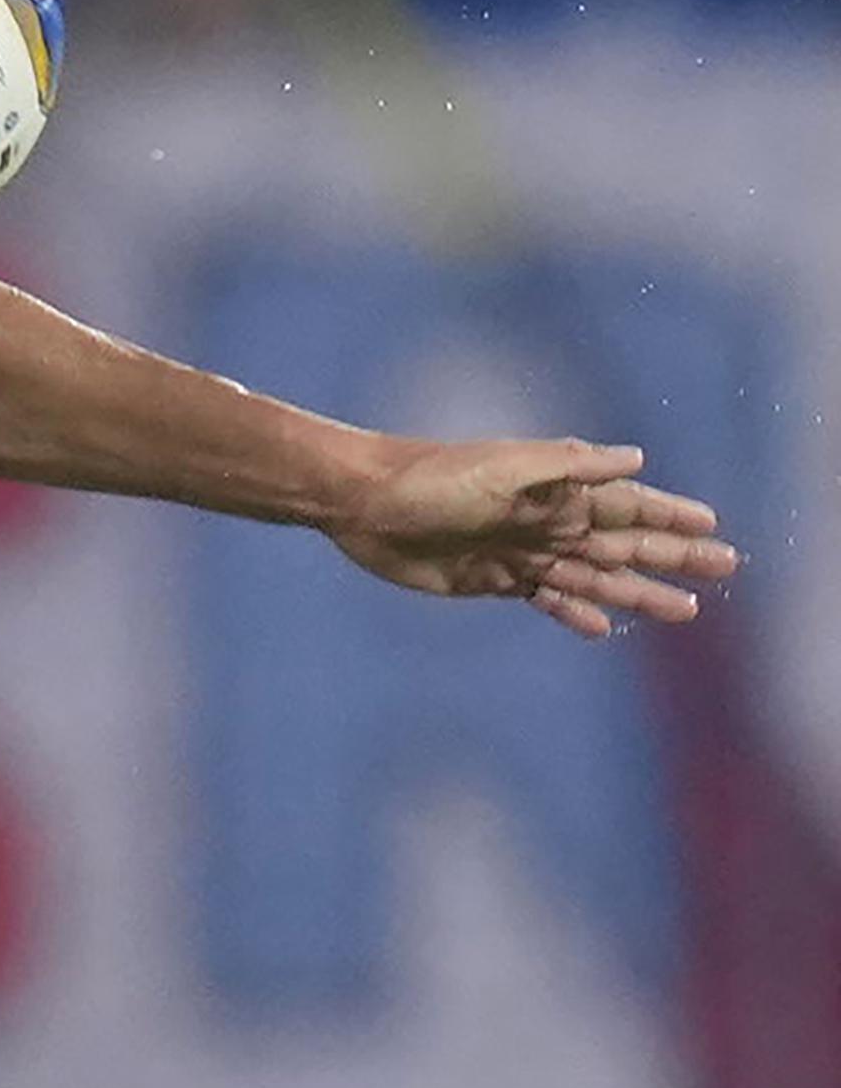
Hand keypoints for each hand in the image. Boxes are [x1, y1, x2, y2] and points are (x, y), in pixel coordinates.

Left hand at [330, 437, 737, 637]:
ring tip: (685, 611)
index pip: (625, 503)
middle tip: (725, 568)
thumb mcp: (501, 466)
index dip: (669, 514)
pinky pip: (544, 599)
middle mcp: (543, 520)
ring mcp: (519, 551)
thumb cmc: (429, 476)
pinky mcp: (489, 579)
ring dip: (637, 593)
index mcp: (552, 489)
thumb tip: (635, 458)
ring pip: (592, 578)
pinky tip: (603, 628)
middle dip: (672, 557)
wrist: (362, 502)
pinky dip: (573, 613)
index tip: (713, 525)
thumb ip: (567, 465)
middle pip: (621, 544)